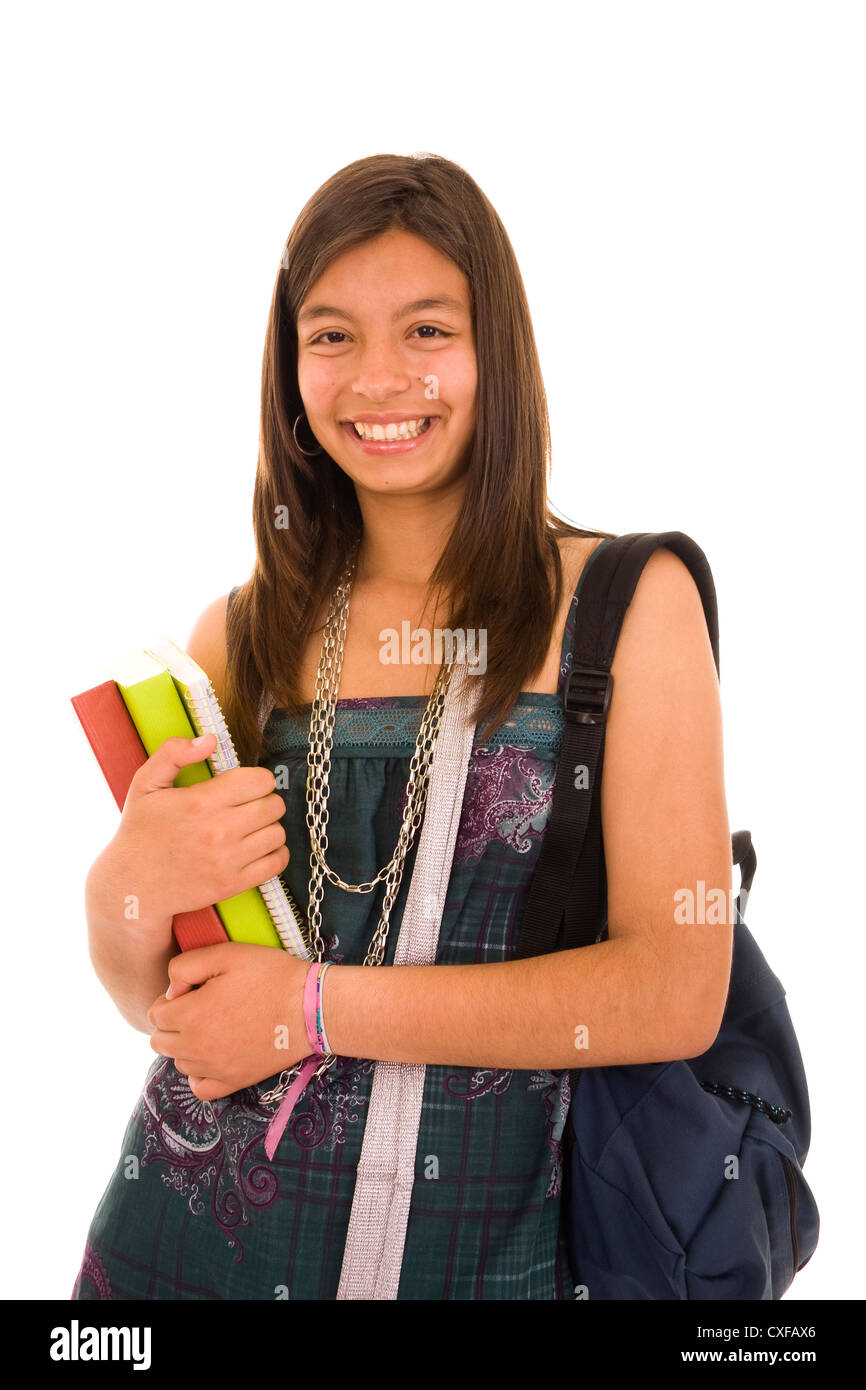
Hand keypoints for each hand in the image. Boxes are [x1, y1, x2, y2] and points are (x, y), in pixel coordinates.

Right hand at [109, 732, 290, 923]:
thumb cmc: (139, 831)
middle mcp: (219, 831)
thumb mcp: (145, 784)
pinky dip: (274, 854)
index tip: (243, 786)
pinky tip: (256, 849)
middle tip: (246, 807)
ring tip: (249, 828)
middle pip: (274, 805)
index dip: (256, 779)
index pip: (261, 780)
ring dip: (268, 828)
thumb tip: (210, 739)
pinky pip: (277, 863)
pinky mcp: (232, 884)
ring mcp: (228, 860)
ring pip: (278, 834)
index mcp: (201, 802)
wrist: (131, 885)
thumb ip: (174, 753)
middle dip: (264, 801)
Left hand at [146, 943, 312, 1100]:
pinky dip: (198, 1074)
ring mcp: (215, 1068)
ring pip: (178, 1062)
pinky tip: (212, 1056)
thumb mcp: (226, 953)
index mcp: (190, 1015)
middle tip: (199, 1008)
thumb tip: (171, 991)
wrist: (310, 1007)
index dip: (171, 998)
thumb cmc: (270, 975)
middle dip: (171, 1023)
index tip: (192, 990)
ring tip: (212, 1027)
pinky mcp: (233, 1081)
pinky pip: (199, 1087)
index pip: (155, 1013)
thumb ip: (185, 965)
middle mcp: (196, 1047)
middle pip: (159, 1041)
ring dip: (185, 1046)